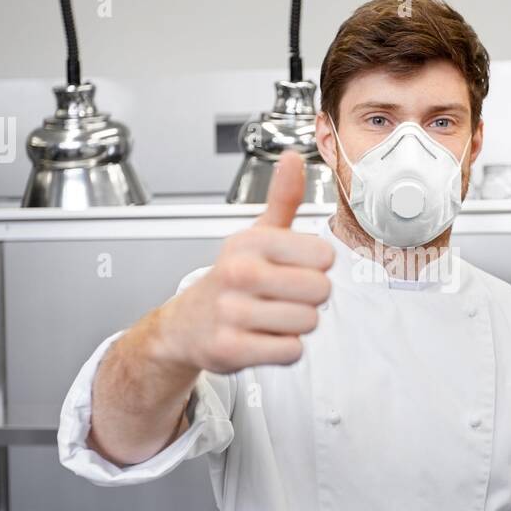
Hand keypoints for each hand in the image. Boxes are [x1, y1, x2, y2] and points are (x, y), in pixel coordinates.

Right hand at [155, 150, 334, 373]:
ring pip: (308, 322)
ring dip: (297, 324)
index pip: (323, 254)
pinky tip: (263, 336)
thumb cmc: (231, 277)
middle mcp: (239, 273)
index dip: (317, 265)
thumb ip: (282, 198)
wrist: (186, 324)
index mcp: (251, 242)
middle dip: (310, 298)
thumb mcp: (255, 234)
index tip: (295, 266)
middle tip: (285, 296)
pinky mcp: (231, 349)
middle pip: (321, 291)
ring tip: (272, 315)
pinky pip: (290, 351)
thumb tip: (292, 159)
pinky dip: (284, 349)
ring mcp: (232, 312)